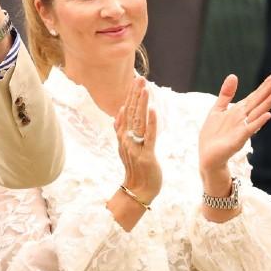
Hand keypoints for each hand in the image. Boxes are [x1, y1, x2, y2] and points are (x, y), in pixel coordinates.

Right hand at [113, 76, 160, 203]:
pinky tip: (152, 110)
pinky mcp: (146, 155)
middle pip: (130, 113)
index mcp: (123, 137)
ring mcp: (135, 147)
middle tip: (140, 79)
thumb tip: (118, 113)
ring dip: (141, 104)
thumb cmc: (136, 169)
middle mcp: (126, 140)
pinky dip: (150, 123)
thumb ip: (121, 130)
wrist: (138, 191)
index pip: (126, 112)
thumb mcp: (126, 147)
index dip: (131, 96)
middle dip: (135, 95)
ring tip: (145, 89)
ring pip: (138, 122)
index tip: (136, 81)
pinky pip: (148, 137)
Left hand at [197, 73, 270, 190]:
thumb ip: (226, 94)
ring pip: (257, 113)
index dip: (263, 87)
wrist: (208, 156)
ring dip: (267, 103)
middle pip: (257, 102)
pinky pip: (250, 129)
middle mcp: (243, 118)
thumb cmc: (213, 135)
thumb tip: (234, 75)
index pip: (253, 97)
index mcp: (239, 111)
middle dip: (267, 91)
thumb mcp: (217, 110)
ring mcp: (242, 128)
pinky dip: (258, 122)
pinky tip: (268, 115)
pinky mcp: (238, 139)